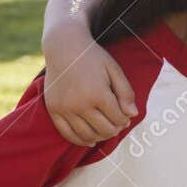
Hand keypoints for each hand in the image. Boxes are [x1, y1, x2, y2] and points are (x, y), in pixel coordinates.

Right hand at [43, 0, 135, 145]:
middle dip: (115, 129)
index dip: (125, 120)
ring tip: (105, 129)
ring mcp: (65, 108)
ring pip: (87, 135)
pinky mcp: (53, 110)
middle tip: (117, 123)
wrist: (63, 46)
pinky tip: (90, 139)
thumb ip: (126, 92)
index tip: (125, 116)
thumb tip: (132, 115)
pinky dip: (80, 140)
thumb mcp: (114, 69)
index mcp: (98, 93)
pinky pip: (67, 134)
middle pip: (105, 129)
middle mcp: (80, 103)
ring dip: (100, 136)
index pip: (118, 118)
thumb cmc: (92, 57)